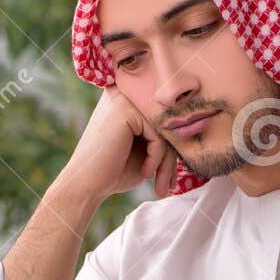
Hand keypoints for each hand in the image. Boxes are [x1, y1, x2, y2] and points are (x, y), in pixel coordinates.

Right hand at [55, 86, 179, 204]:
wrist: (85, 185)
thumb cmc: (113, 171)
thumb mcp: (145, 152)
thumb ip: (163, 137)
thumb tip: (194, 128)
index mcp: (126, 101)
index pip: (161, 119)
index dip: (170, 147)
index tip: (170, 177)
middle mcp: (122, 94)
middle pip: (164, 123)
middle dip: (170, 157)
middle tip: (166, 185)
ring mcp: (122, 99)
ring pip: (164, 129)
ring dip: (167, 161)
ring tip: (160, 184)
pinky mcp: (124, 110)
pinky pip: (157, 134)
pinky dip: (157, 157)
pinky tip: (145, 172)